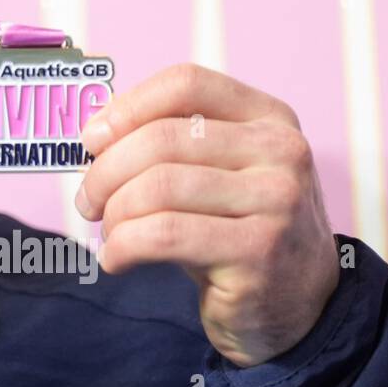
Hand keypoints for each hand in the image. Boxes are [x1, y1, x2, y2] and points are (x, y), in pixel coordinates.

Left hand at [76, 62, 340, 367]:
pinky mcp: (258, 253)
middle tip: (88, 200)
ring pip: (158, 187)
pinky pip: (163, 236)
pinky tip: (116, 258)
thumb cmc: (239, 228)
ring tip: (108, 232)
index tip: (91, 139)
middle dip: (105, 171)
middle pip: (161, 139)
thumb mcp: (220, 172)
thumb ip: (172, 144)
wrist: (299, 302)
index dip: (128, 106)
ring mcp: (275, 202)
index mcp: (268, 118)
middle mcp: (280, 152)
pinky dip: (123, 246)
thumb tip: (94, 134)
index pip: (186, 83)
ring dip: (114, 212)